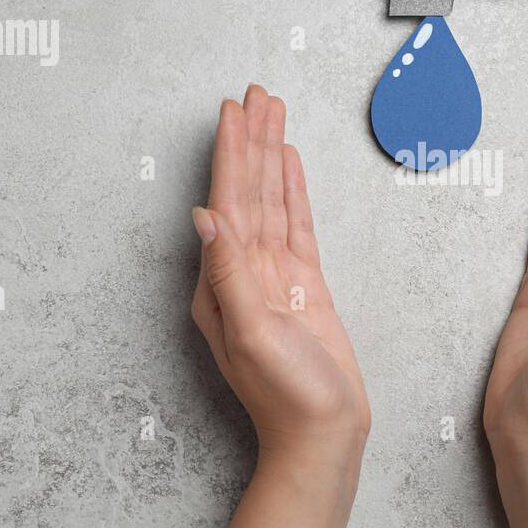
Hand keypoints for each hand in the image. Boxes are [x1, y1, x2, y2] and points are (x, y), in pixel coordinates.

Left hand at [190, 85, 369, 466]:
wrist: (323, 434)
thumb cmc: (286, 396)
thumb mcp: (251, 333)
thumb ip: (229, 272)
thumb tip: (204, 216)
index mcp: (220, 281)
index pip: (225, 202)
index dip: (230, 153)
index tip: (233, 111)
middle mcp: (242, 271)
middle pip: (248, 190)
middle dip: (251, 141)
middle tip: (256, 93)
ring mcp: (274, 276)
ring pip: (272, 200)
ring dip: (271, 156)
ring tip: (273, 112)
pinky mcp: (305, 285)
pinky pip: (296, 225)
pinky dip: (294, 191)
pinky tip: (291, 163)